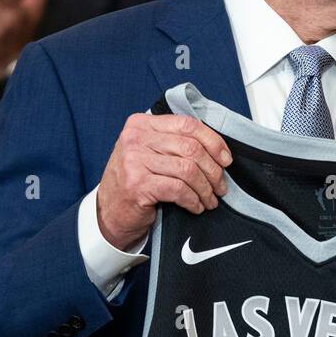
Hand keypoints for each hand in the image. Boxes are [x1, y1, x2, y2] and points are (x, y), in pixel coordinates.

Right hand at [96, 113, 232, 249]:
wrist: (109, 211)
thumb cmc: (136, 180)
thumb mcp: (150, 152)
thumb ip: (174, 142)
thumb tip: (218, 149)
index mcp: (141, 124)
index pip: (188, 125)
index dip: (213, 142)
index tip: (226, 160)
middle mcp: (135, 138)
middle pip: (191, 148)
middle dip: (213, 170)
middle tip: (220, 186)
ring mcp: (134, 161)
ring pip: (188, 170)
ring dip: (205, 188)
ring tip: (210, 199)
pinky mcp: (137, 184)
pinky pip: (178, 189)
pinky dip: (193, 200)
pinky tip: (196, 206)